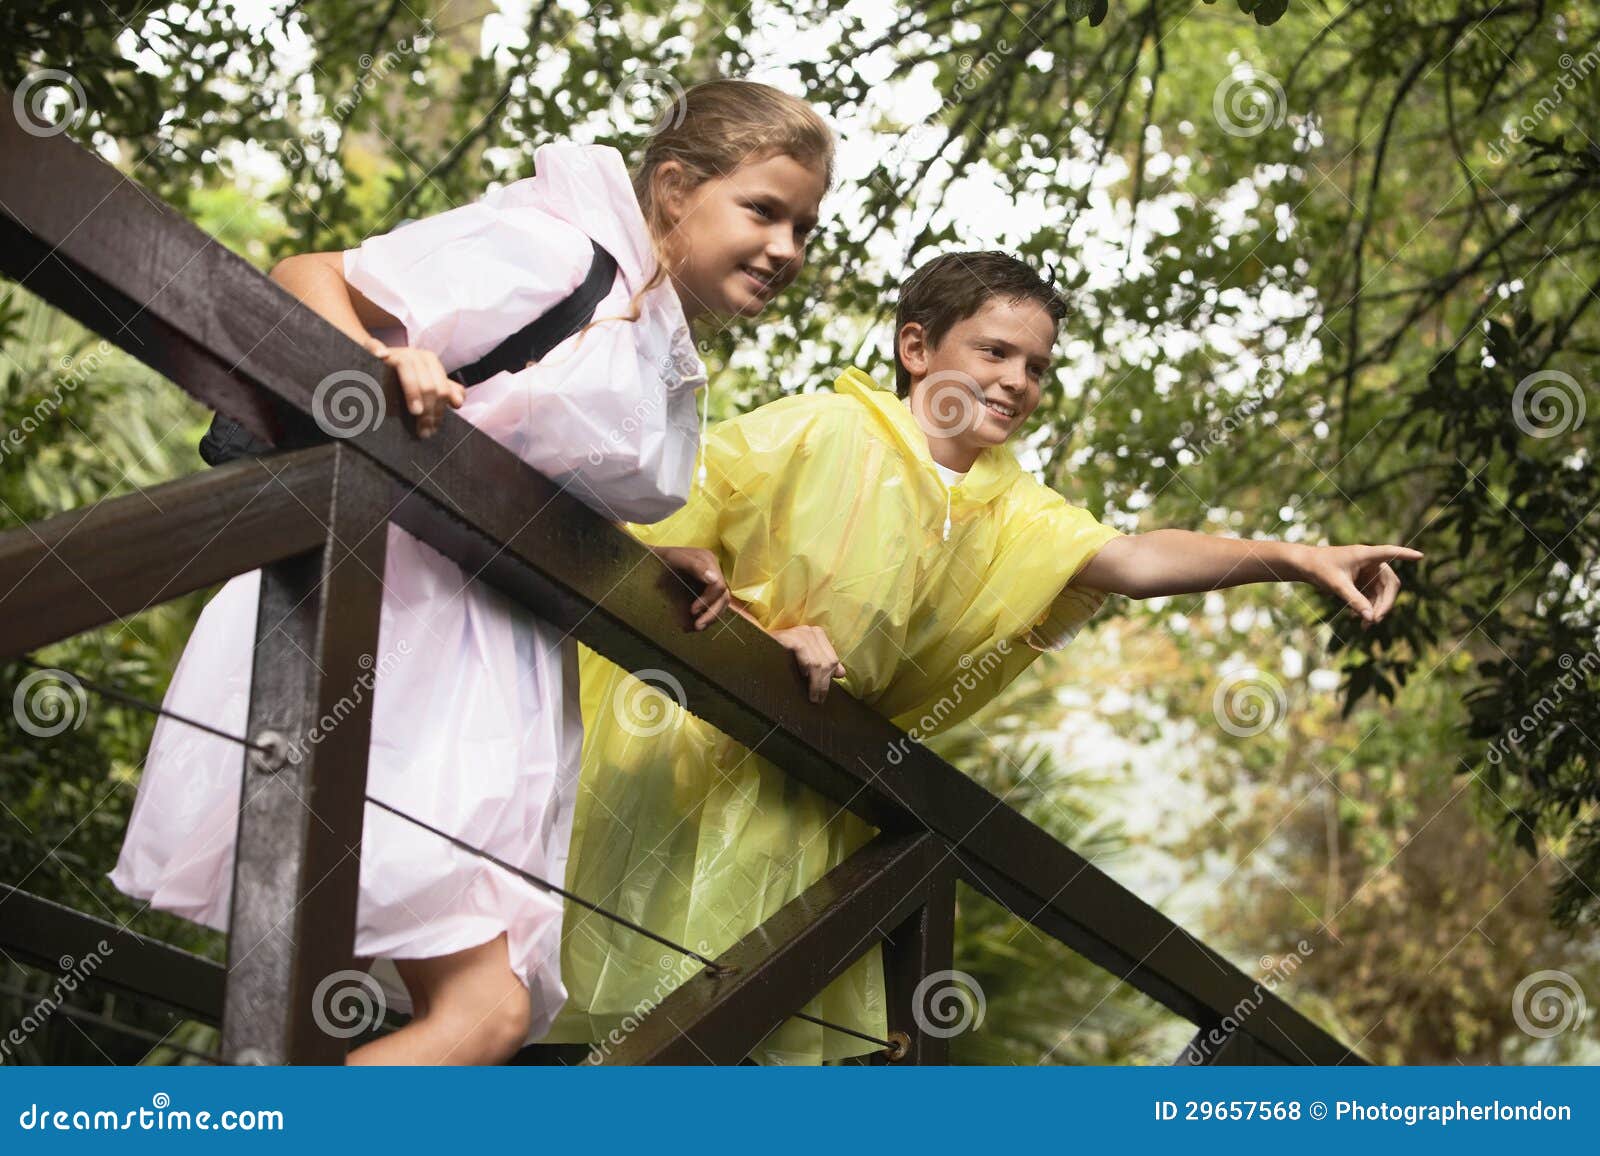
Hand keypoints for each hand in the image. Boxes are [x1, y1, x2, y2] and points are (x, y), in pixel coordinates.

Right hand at [364, 337, 463, 437]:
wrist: (377, 359)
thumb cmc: (404, 378)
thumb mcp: (426, 384)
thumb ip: (445, 391)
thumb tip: (458, 402)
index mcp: (430, 361)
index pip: (442, 390)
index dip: (440, 411)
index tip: (433, 429)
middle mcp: (416, 355)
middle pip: (429, 385)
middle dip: (429, 411)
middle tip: (424, 431)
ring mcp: (396, 352)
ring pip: (410, 370)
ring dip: (413, 391)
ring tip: (416, 412)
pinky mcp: (374, 349)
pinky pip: (374, 346)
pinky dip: (377, 349)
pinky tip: (382, 356)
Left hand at [647, 545, 729, 630]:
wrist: (647, 561)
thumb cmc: (659, 558)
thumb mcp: (674, 558)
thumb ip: (695, 566)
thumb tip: (713, 579)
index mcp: (707, 561)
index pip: (718, 586)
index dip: (708, 600)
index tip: (693, 611)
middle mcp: (712, 572)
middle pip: (722, 597)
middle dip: (711, 614)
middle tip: (697, 626)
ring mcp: (709, 584)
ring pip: (719, 605)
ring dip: (710, 618)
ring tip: (696, 628)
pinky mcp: (703, 593)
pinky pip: (710, 608)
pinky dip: (704, 617)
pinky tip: (691, 625)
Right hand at [771, 625, 845, 703]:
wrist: (754, 643)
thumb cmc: (779, 653)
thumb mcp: (804, 657)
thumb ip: (822, 663)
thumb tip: (841, 674)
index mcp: (817, 634)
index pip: (833, 659)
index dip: (830, 677)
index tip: (823, 694)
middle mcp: (811, 631)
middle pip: (828, 661)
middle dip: (824, 684)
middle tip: (818, 699)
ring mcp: (801, 633)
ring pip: (818, 663)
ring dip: (817, 683)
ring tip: (813, 696)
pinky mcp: (792, 638)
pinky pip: (806, 658)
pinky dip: (807, 671)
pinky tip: (803, 678)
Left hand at [1294, 543, 1423, 629]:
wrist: (1305, 566)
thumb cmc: (1319, 569)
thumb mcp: (1337, 585)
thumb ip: (1355, 600)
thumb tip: (1371, 618)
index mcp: (1366, 555)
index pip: (1390, 552)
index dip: (1405, 555)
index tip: (1421, 556)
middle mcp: (1371, 562)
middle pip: (1390, 584)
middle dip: (1385, 603)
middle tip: (1376, 620)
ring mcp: (1368, 572)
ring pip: (1382, 593)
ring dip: (1376, 609)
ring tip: (1365, 625)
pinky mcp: (1363, 581)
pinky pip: (1373, 596)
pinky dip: (1368, 607)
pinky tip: (1359, 618)